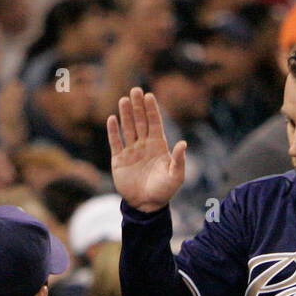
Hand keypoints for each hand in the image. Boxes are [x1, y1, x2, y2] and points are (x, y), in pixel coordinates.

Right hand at [107, 88, 185, 212]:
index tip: (149, 95)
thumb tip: (183, 143)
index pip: (154, 123)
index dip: (152, 110)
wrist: (147, 205)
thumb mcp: (176, 176)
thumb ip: (179, 160)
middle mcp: (144, 145)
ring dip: (125, 114)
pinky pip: (115, 142)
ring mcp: (131, 151)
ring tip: (123, 100)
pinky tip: (112, 119)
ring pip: (127, 128)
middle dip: (138, 106)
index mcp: (158, 146)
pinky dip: (113, 131)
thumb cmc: (164, 190)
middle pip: (140, 121)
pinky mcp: (119, 160)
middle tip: (135, 90)